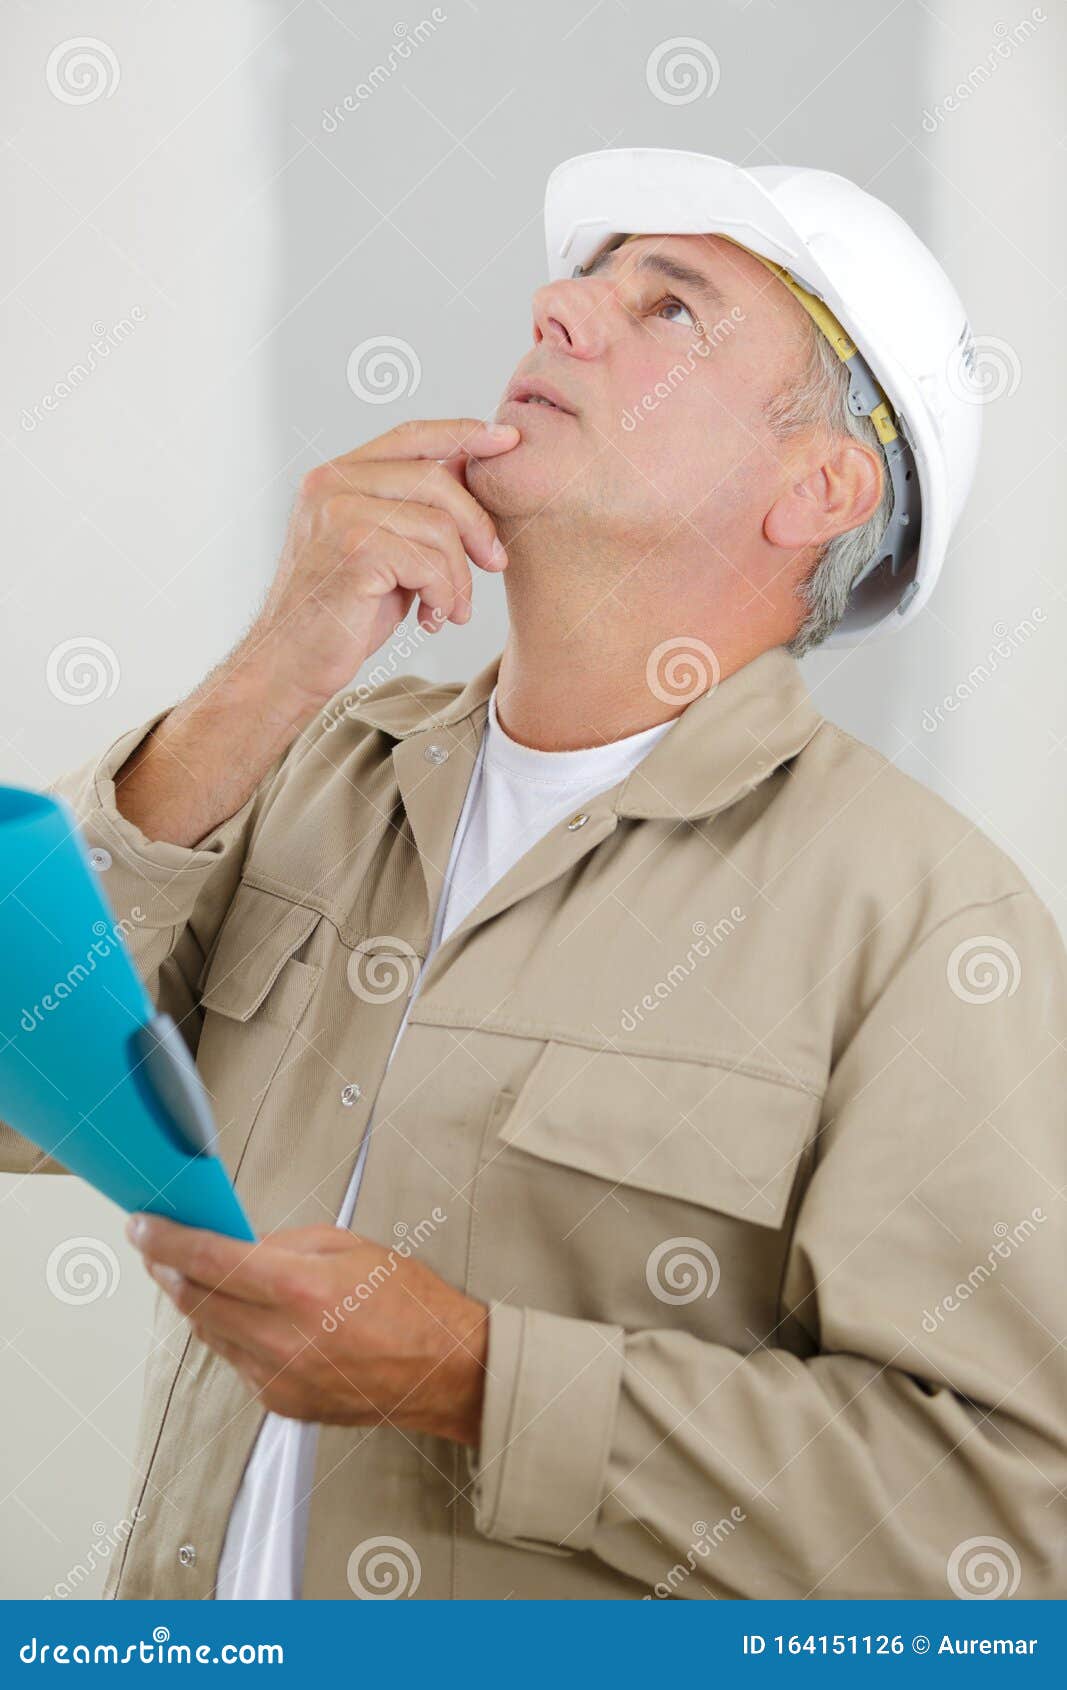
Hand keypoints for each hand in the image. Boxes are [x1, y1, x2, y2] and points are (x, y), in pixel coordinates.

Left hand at [126, 1213, 489, 1444]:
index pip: (209, 1261)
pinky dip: (231, 1335)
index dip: (165, 1242)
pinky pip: (237, 1362)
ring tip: (200, 1278)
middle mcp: (281, 1339)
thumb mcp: (350, 1247)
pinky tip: (246, 1317)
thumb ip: (286, 1245)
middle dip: (169, 1271)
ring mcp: (278, 1378)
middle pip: (195, 1301)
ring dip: (198, 1303)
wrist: (446, 1370)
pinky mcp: (281, 1404)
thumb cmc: (410, 1304)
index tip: (142, 1228)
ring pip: (210, 1335)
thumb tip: (241, 1250)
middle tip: (159, 1249)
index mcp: (300, 1289)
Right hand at [238, 417, 520, 712]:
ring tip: (451, 610)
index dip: (463, 432)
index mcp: (336, 476)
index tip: (509, 438)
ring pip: (439, 527)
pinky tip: (430, 620)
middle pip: (435, 479)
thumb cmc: (338, 615)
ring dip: (459, 577)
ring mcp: (340, 514)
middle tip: (496, 563)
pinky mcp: (355, 550)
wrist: (289, 665)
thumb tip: (469, 469)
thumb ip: (414, 511)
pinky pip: (430, 563)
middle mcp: (332, 484)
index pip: (410, 436)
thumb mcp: (383, 551)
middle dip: (477, 524)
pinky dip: (443, 596)